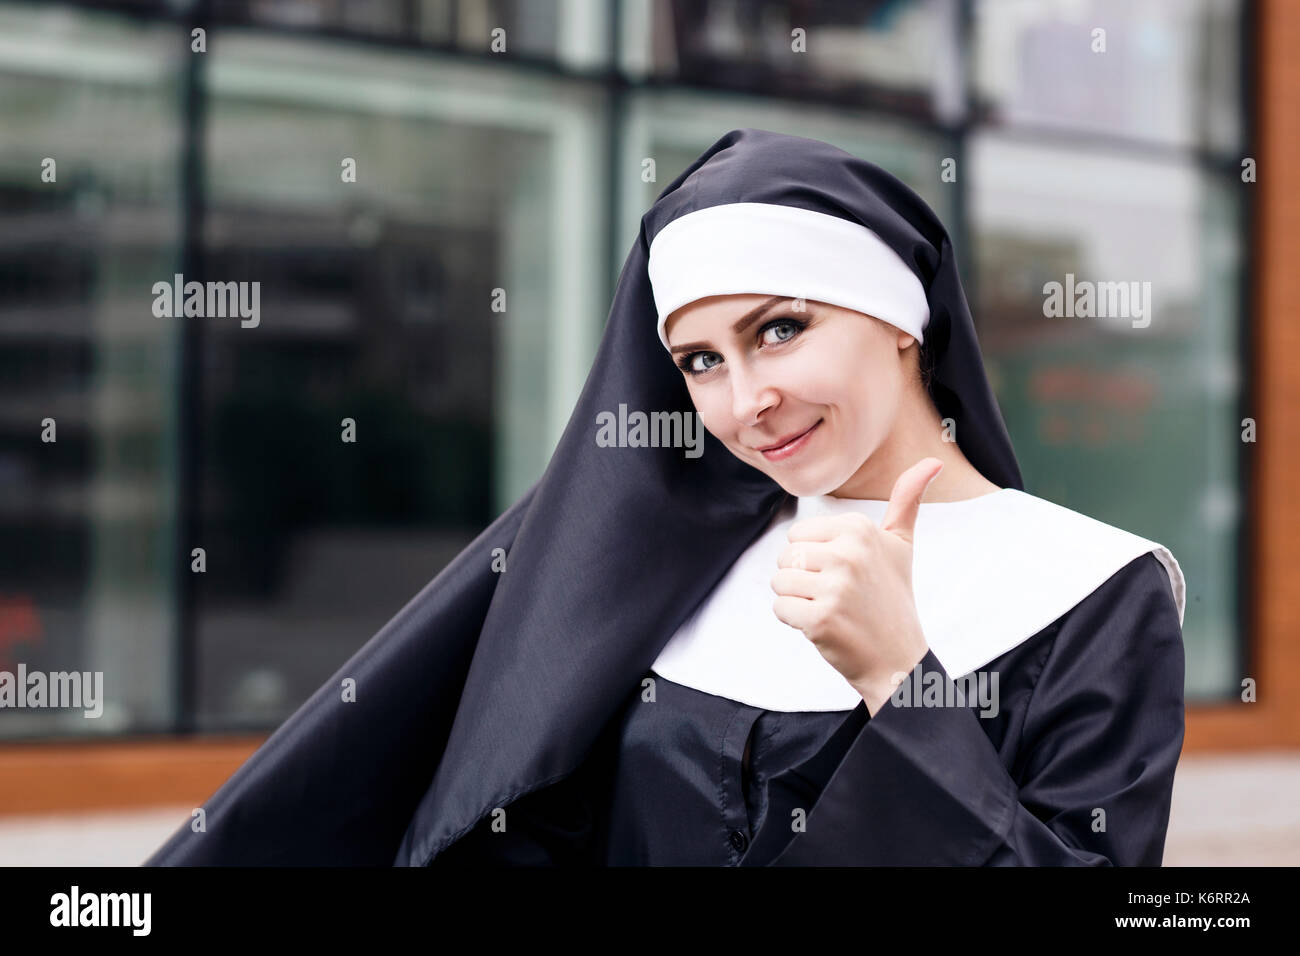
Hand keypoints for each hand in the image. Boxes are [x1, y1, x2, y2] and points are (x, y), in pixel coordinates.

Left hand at [771, 457, 942, 716]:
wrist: (899, 658)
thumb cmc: (893, 598)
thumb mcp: (901, 544)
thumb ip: (907, 500)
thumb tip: (932, 461)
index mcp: (860, 529)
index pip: (798, 534)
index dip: (812, 558)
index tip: (844, 574)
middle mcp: (848, 553)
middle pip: (785, 558)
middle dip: (801, 580)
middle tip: (837, 597)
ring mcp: (835, 587)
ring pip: (779, 583)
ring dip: (797, 601)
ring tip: (831, 610)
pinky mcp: (821, 618)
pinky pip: (780, 610)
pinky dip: (795, 622)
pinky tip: (824, 627)